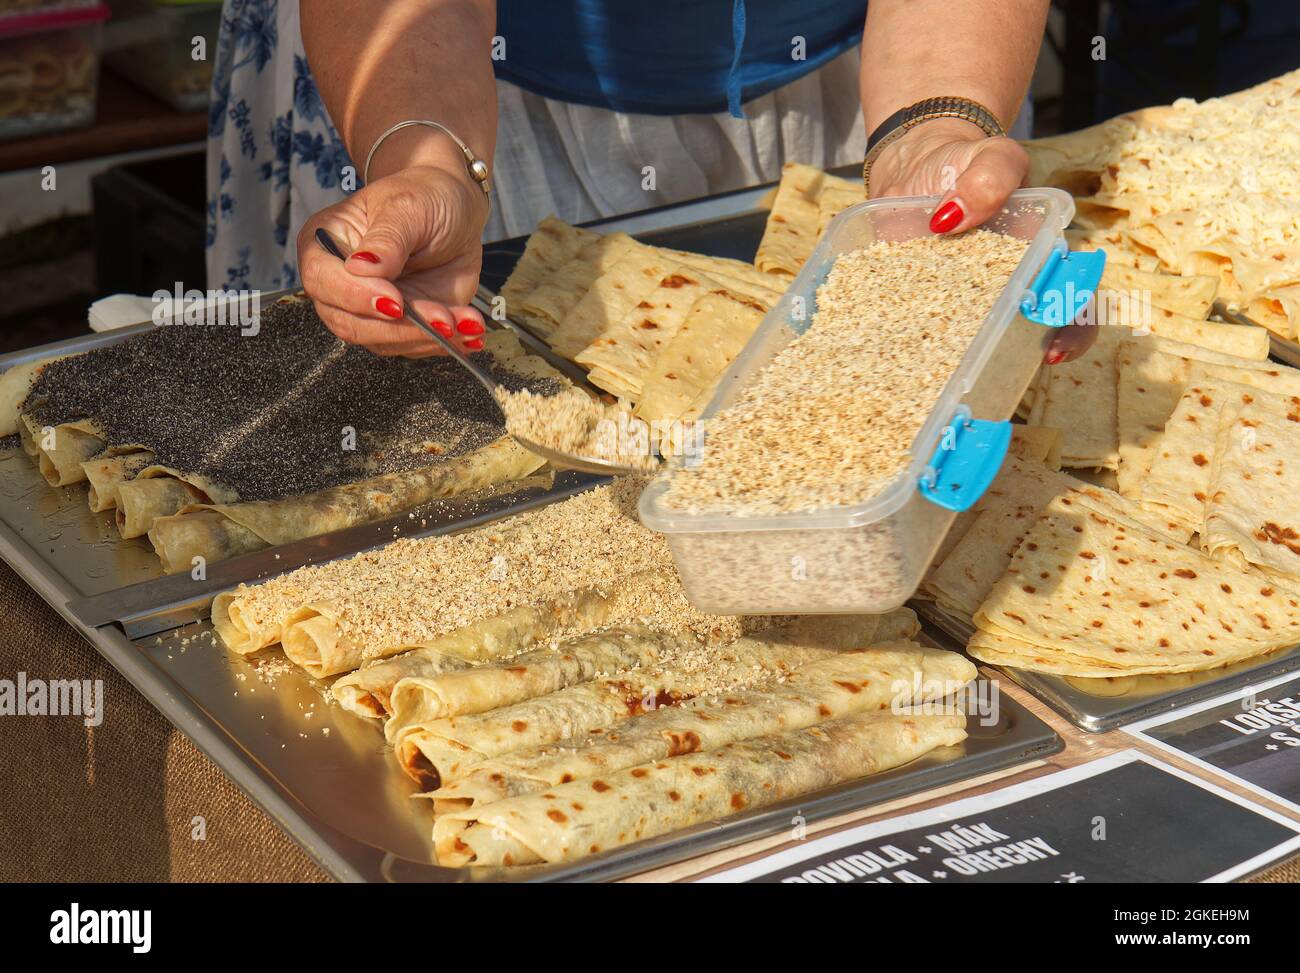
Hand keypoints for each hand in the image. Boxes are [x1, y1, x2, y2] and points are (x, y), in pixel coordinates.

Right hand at [296, 164, 488, 356]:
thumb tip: (363, 268)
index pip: (322, 281)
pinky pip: (415, 345)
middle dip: (400, 328)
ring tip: (465, 321)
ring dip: (428, 337)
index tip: (395, 301)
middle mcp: (340, 283)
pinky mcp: (400, 324)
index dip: (356, 297)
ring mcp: (369, 309)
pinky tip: (469, 328)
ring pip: (385, 341)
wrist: (455, 209)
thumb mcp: (406, 208)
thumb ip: (386, 241)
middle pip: (350, 323)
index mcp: (324, 245)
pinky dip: (445, 342)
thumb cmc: (423, 196)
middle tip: (442, 320)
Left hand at [869, 117, 1095, 363]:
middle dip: (1017, 362)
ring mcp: (957, 306)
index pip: (1070, 302)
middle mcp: (1002, 293)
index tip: (1056, 348)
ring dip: (960, 369)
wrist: (914, 167)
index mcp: (1036, 261)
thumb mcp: (989, 157)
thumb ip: (990, 177)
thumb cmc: (965, 164)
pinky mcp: (917, 308)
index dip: (1073, 331)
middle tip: (992, 374)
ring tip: (946, 382)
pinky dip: (906, 354)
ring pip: (969, 348)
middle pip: (1024, 338)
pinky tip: (892, 362)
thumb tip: (951, 216)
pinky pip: (916, 336)